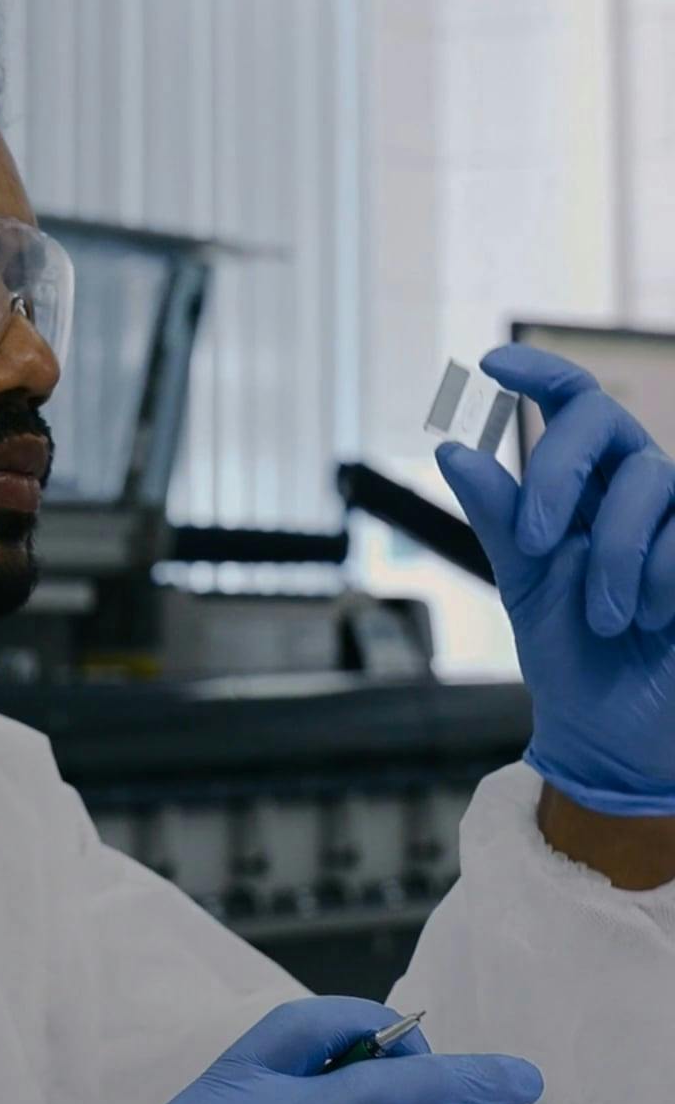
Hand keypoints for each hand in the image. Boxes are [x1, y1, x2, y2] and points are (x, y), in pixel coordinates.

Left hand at [438, 346, 674, 815]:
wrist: (617, 738)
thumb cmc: (573, 658)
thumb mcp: (526, 584)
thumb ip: (500, 517)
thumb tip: (450, 448)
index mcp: (585, 487)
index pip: (573, 402)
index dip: (541, 370)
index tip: (493, 365)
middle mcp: (635, 488)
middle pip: (603, 420)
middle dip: (559, 471)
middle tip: (538, 542)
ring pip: (650, 479)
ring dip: (616, 554)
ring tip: (607, 618)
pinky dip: (663, 581)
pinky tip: (657, 621)